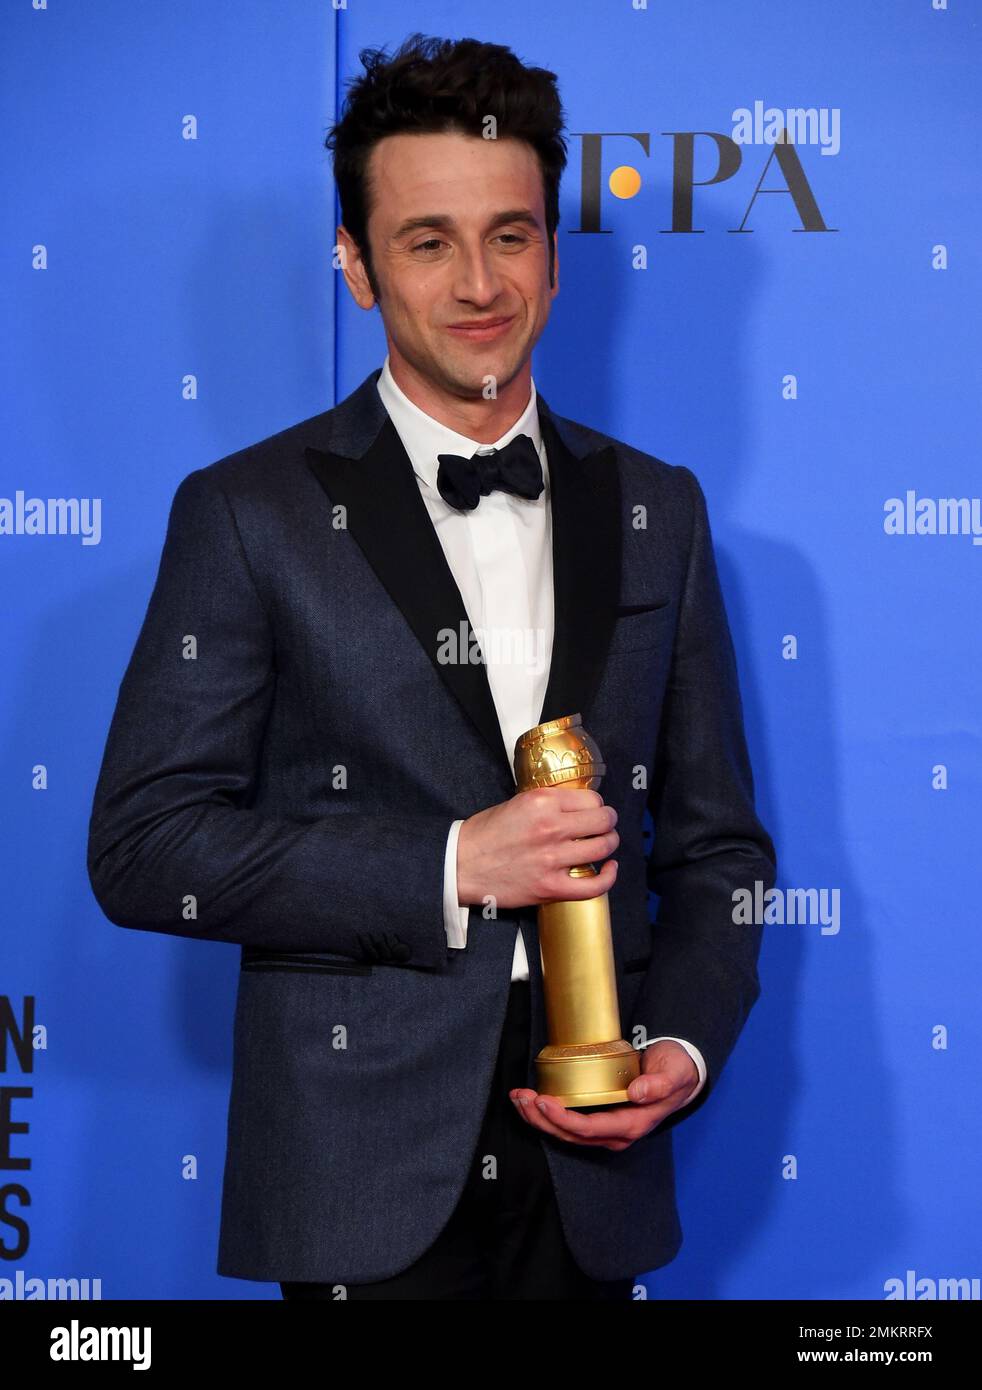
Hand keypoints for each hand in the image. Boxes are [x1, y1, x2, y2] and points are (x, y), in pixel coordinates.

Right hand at [456, 786, 618, 908]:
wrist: (460, 865)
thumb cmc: (484, 835)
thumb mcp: (516, 803)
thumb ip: (547, 803)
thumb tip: (575, 807)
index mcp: (542, 802)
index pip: (591, 799)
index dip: (596, 805)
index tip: (593, 811)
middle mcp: (551, 828)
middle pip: (603, 821)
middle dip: (608, 822)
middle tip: (604, 825)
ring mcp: (553, 859)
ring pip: (603, 848)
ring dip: (609, 844)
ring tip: (605, 843)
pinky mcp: (551, 887)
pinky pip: (594, 885)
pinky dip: (608, 877)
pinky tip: (609, 869)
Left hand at [508, 1041, 699, 1150]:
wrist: (680, 1075)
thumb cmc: (676, 1072)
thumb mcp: (673, 1073)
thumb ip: (659, 1084)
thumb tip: (637, 1094)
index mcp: (632, 1124)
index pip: (591, 1129)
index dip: (564, 1119)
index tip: (544, 1101)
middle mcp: (616, 1133)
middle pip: (571, 1135)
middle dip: (542, 1119)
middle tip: (522, 1098)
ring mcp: (606, 1128)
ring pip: (566, 1133)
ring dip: (539, 1118)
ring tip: (519, 1099)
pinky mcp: (599, 1118)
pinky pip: (568, 1123)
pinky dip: (547, 1114)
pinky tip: (531, 1100)